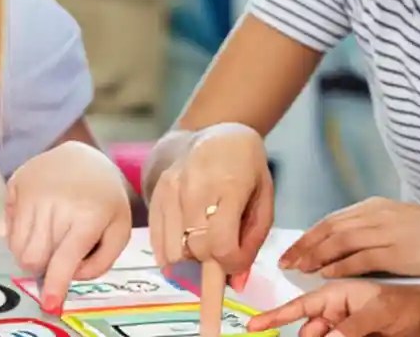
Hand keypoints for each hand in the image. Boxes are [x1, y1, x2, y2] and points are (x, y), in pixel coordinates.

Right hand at [7, 141, 131, 312]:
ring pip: (17, 247)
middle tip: (56, 256)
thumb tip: (69, 277)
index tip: (50, 304)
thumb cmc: (104, 199)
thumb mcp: (118, 229)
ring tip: (49, 237)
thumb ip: (101, 261)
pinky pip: (8, 229)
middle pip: (33, 259)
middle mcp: (57, 203)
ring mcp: (33, 192)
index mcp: (88, 215)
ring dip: (31, 253)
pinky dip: (21, 235)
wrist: (84, 156)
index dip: (55, 285)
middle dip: (42, 268)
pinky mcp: (16, 184)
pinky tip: (39, 221)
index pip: (65, 258)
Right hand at [148, 124, 272, 281]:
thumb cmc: (246, 168)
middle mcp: (195, 186)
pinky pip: (157, 242)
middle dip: (211, 261)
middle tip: (222, 251)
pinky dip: (172, 253)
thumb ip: (253, 241)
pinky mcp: (155, 195)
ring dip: (190, 258)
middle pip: (196, 250)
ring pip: (173, 252)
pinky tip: (186, 242)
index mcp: (229, 184)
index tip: (237, 262)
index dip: (231, 263)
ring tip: (204, 242)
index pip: (222, 243)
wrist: (214, 134)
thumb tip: (236, 283)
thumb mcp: (264, 199)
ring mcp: (171, 189)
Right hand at [247, 281, 419, 336]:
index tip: (254, 326)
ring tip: (362, 332)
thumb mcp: (378, 312)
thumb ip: (351, 327)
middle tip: (336, 333)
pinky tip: (363, 336)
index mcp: (335, 295)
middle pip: (308, 332)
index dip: (274, 316)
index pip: (299, 307)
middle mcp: (334, 312)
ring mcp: (341, 329)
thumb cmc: (405, 305)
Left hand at [279, 198, 419, 276]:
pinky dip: (340, 266)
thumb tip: (349, 242)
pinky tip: (327, 275)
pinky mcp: (399, 251)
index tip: (291, 250)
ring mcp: (387, 232)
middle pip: (329, 229)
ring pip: (340, 241)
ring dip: (315, 256)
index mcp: (376, 207)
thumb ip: (374, 229)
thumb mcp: (400, 223)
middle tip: (284, 262)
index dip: (308, 236)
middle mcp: (377, 215)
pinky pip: (361, 258)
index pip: (331, 220)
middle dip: (303, 246)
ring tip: (299, 270)